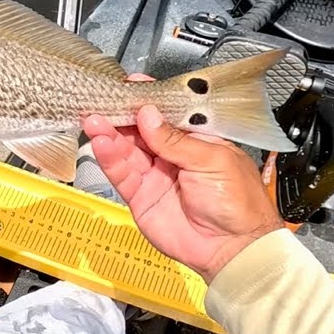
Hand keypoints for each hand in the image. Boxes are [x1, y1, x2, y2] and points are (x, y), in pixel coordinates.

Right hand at [82, 105, 282, 281]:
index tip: (130, 86)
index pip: (166, 114)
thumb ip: (174, 139)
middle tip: (104, 101)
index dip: (148, 100)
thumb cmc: (237, 203)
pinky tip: (101, 142)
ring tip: (95, 120)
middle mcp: (173, 155)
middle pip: (140, 129)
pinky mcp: (140, 196)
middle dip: (122, 114)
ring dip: (109, 133)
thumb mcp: (211, 160)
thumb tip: (148, 115)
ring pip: (126, 149)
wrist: (232, 248)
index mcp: (196, 140)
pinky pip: (121, 173)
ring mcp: (155, 175)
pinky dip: (109, 157)